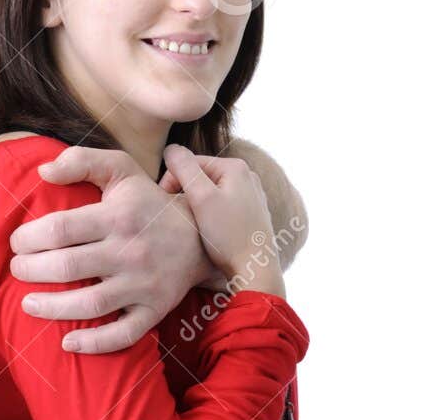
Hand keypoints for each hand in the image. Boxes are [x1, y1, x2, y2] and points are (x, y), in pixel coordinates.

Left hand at [8, 146, 218, 352]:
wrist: (202, 236)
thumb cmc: (148, 202)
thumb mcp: (122, 169)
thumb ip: (81, 161)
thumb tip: (42, 171)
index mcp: (118, 216)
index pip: (61, 229)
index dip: (28, 237)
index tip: (17, 242)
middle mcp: (131, 251)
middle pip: (68, 266)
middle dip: (31, 270)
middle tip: (17, 269)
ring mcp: (144, 284)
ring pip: (90, 304)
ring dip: (51, 308)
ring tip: (28, 303)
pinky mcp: (155, 310)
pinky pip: (123, 334)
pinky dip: (94, 344)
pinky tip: (68, 343)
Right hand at [161, 145, 284, 295]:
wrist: (256, 270)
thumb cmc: (228, 236)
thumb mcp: (201, 198)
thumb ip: (183, 168)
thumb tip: (170, 149)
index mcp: (235, 166)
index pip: (189, 162)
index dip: (171, 181)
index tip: (165, 204)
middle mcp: (247, 176)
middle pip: (200, 177)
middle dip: (184, 193)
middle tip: (178, 216)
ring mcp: (251, 195)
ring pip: (210, 193)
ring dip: (195, 205)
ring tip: (192, 225)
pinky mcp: (251, 214)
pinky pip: (222, 206)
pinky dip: (210, 215)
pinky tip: (208, 232)